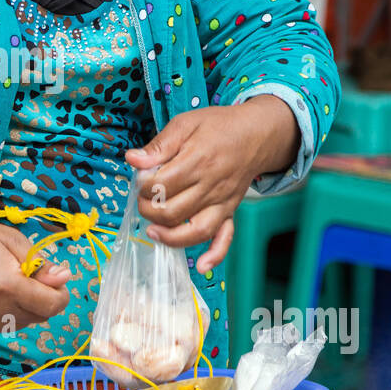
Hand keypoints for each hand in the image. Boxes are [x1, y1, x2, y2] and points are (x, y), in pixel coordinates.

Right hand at [0, 203, 70, 335]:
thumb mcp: (11, 239)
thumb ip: (39, 262)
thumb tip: (64, 278)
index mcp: (7, 285)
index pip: (51, 305)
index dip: (61, 294)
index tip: (56, 281)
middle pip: (40, 316)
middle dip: (43, 298)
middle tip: (28, 276)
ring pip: (23, 322)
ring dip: (25, 306)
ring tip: (6, 283)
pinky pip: (4, 325)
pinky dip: (7, 312)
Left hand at [124, 97, 300, 271]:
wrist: (257, 134)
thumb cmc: (219, 126)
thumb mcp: (186, 123)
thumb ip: (159, 145)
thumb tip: (133, 160)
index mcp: (197, 161)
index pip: (161, 185)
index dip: (143, 186)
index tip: (140, 179)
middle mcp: (211, 186)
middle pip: (173, 211)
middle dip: (149, 210)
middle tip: (143, 200)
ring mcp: (222, 202)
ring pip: (195, 230)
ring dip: (169, 236)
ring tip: (153, 230)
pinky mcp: (230, 211)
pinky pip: (225, 238)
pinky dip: (215, 255)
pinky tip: (201, 266)